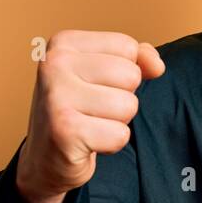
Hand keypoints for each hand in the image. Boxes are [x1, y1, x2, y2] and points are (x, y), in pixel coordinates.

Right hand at [15, 30, 165, 202]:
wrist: (45, 159)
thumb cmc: (79, 110)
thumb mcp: (104, 75)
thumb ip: (136, 59)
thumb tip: (157, 65)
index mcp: (63, 43)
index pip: (127, 47)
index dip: (124, 73)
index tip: (94, 87)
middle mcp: (54, 64)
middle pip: (130, 75)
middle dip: (122, 98)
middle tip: (93, 111)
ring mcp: (56, 96)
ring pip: (128, 105)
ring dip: (117, 122)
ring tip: (90, 125)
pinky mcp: (65, 131)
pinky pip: (120, 135)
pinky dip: (110, 144)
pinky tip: (87, 143)